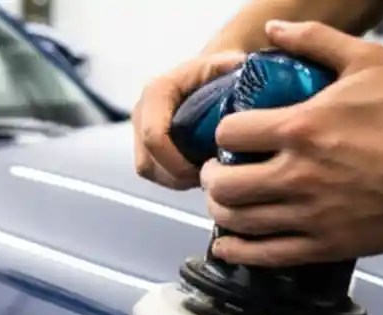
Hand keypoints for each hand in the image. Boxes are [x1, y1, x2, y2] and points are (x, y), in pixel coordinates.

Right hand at [133, 50, 247, 189]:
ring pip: (150, 170)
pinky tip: (200, 170)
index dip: (177, 162)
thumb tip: (241, 83)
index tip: (208, 169)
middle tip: (212, 177)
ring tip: (208, 173)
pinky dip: (176, 178)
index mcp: (158, 91)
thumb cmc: (222, 71)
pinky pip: (155, 172)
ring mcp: (141, 129)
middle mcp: (143, 110)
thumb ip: (234, 73)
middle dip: (179, 176)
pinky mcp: (145, 145)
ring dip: (178, 179)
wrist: (212, 72)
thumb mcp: (231, 66)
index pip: (154, 137)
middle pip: (148, 162)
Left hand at [203, 20, 382, 266]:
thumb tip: (276, 29)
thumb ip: (315, 41)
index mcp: (302, 129)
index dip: (222, 132)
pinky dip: (240, 251)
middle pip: (224, 183)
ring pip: (239, 221)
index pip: (231, 132)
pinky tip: (229, 245)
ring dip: (221, 211)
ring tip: (224, 202)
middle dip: (212, 176)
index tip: (229, 135)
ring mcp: (310, 214)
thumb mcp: (367, 61)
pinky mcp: (326, 244)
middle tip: (217, 171)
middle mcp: (299, 174)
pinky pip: (267, 255)